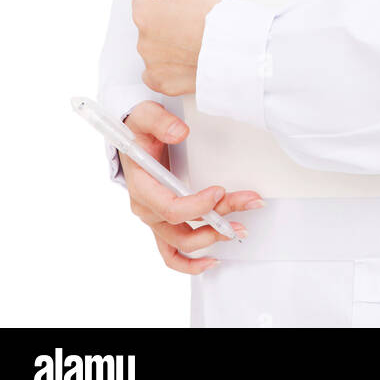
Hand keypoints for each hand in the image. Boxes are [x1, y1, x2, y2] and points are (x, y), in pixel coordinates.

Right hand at [119, 101, 264, 272]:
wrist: (132, 137)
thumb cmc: (139, 129)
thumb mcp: (145, 116)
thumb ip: (160, 122)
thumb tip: (180, 132)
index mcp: (142, 186)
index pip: (170, 208)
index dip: (197, 205)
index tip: (220, 191)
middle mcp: (148, 208)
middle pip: (183, 227)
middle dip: (217, 220)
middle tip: (247, 204)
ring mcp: (156, 219)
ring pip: (183, 241)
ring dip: (212, 239)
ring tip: (241, 228)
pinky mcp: (164, 222)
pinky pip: (172, 254)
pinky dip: (191, 263)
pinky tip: (213, 260)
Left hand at [130, 0, 222, 95]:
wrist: (233, 51)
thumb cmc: (212, 15)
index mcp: (144, 14)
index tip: (184, 1)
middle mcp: (142, 41)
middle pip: (148, 22)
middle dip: (164, 19)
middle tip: (192, 20)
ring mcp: (151, 64)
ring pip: (153, 47)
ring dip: (167, 42)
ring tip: (194, 40)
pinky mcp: (162, 83)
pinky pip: (157, 73)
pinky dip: (169, 67)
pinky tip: (188, 60)